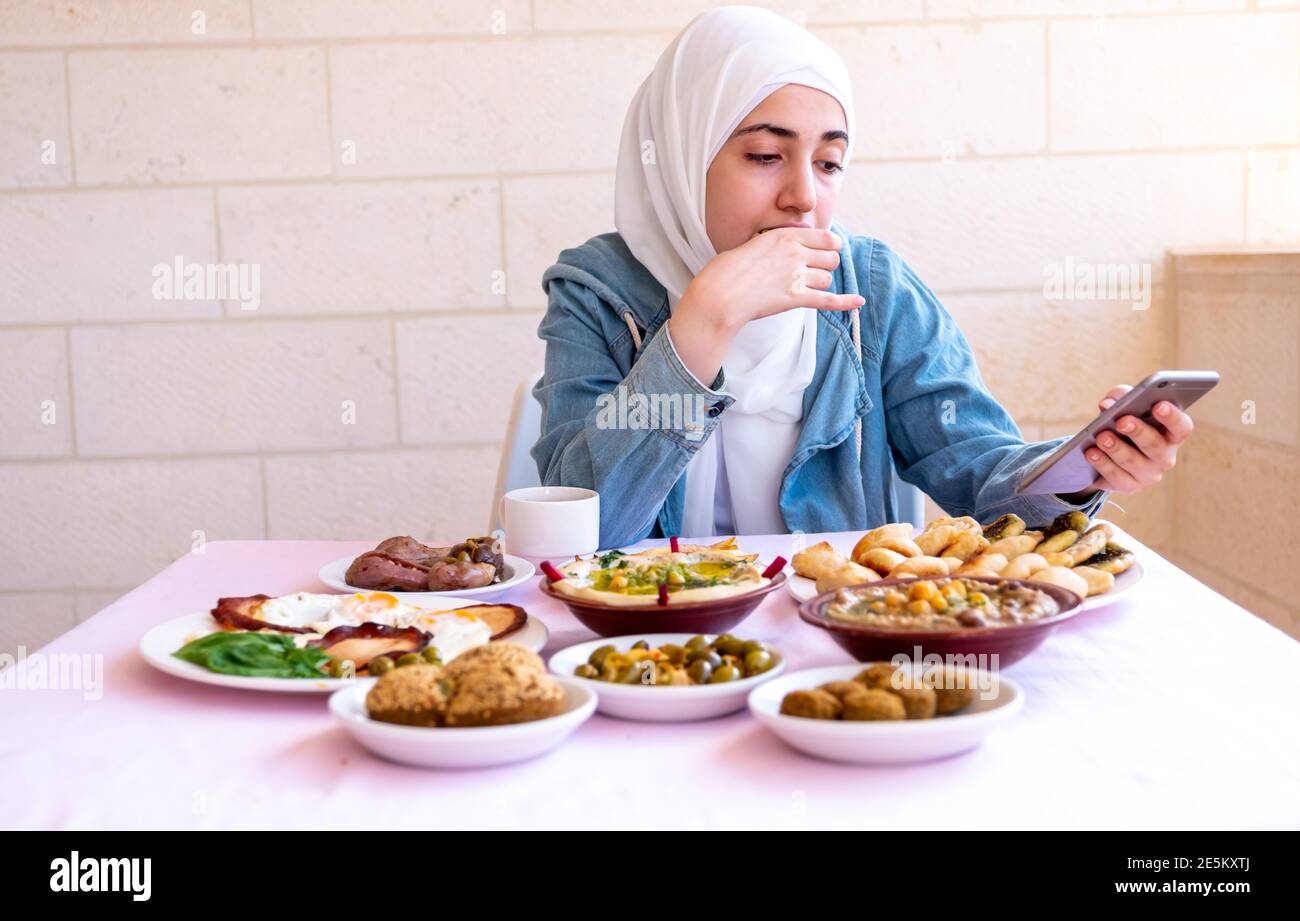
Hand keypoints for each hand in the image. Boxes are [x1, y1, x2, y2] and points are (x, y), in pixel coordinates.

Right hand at [668, 228, 863, 385]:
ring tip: (803, 288)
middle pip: (831, 259)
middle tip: (813, 272)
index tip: (828, 251)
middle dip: (826, 265)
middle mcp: (796, 253)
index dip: (830, 246)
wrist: (720, 295)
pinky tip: (859, 303)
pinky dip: (846, 303)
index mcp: (785, 235)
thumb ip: (774, 244)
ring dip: (821, 284)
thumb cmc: (727, 271)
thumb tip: (782, 248)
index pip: (826, 237)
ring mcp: (797, 276)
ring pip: (828, 278)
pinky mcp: (796, 299)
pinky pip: (829, 300)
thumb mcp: (752, 244)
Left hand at [1082, 385, 1193, 494]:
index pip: (1182, 427)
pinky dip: (1103, 464)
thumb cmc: (1122, 422)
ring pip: (1134, 462)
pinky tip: (1091, 453)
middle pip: (1156, 445)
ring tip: (1101, 437)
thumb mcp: (1122, 405)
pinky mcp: (1130, 486)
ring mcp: (1149, 474)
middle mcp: (1165, 456)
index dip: (1172, 417)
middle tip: (1122, 421)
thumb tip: (1108, 404)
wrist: (1106, 451)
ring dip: (1116, 449)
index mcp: (1171, 433)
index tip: (1158, 405)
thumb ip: (1119, 397)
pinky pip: (1117, 478)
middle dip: (1138, 432)